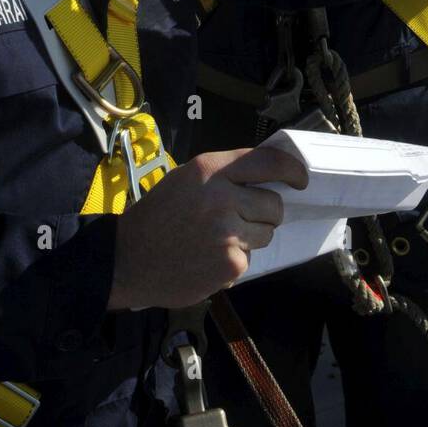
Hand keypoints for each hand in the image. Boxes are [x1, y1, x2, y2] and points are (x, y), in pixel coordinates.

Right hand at [107, 145, 307, 310]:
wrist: (127, 259)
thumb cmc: (158, 216)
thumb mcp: (186, 179)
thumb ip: (224, 175)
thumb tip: (266, 175)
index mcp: (210, 169)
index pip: (268, 162)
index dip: (292, 170)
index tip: (300, 180)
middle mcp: (222, 197)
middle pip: (274, 204)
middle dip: (264, 213)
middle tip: (239, 220)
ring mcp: (228, 232)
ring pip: (265, 233)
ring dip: (249, 238)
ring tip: (216, 240)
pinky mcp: (231, 264)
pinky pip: (249, 258)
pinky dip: (233, 261)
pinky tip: (207, 259)